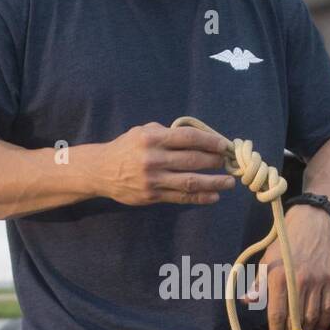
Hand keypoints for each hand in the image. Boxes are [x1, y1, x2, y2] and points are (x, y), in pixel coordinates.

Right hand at [99, 122, 235, 205]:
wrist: (101, 171)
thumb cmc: (126, 148)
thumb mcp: (142, 132)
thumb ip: (167, 133)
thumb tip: (198, 138)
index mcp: (152, 138)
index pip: (188, 138)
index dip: (209, 141)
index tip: (224, 145)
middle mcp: (153, 158)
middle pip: (192, 160)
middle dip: (215, 161)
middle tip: (228, 162)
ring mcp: (153, 179)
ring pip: (190, 181)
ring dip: (214, 182)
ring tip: (229, 182)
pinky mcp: (152, 196)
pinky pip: (181, 197)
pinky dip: (200, 197)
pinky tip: (213, 196)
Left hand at [245, 204, 329, 329]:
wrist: (310, 224)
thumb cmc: (284, 245)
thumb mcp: (265, 261)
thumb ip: (258, 284)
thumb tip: (246, 302)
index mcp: (279, 277)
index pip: (277, 313)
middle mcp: (299, 281)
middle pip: (295, 319)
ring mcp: (317, 281)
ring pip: (312, 317)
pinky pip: (328, 307)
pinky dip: (323, 322)